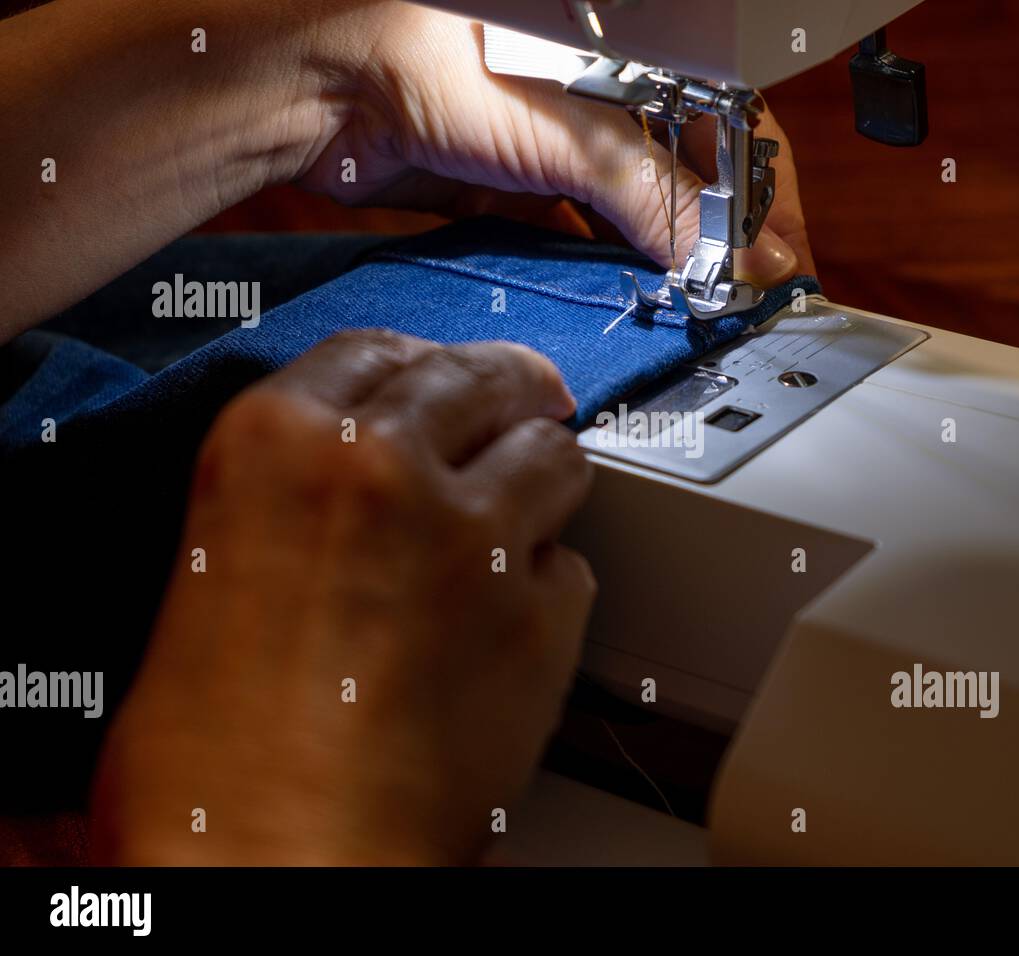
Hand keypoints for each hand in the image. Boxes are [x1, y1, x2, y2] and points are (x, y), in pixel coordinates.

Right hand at [91, 332, 595, 864]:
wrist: (280, 864)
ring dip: (544, 476)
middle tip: (526, 403)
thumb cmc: (211, 762)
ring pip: (552, 452)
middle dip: (508, 389)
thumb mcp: (208, 576)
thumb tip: (342, 480)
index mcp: (275, 444)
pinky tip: (519, 621)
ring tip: (530, 512)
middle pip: (481, 377)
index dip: (421, 361)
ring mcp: (473, 535)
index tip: (445, 372)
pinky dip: (555, 585)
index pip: (377, 349)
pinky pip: (575, 566)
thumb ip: (285, 499)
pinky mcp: (541, 613)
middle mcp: (382, 467)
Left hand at [294, 4, 814, 285]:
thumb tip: (712, 250)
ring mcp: (554, 143)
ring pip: (629, 208)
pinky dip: (601, 264)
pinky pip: (575, 233)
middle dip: (712, 232)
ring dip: (659, 256)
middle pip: (682, 171)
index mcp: (630, 54)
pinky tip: (625, 292)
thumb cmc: (438, 60)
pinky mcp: (514, 185)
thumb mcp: (569, 128)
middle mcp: (598, 95)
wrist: (330, 91)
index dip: (756, 189)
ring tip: (689, 301)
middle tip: (737, 290)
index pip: (725, 120)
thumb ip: (649, 190)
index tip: (775, 252)